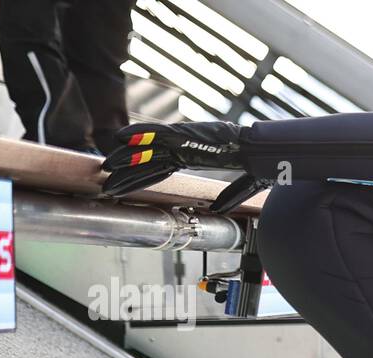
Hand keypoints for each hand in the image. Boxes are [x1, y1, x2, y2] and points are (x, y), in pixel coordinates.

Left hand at [100, 121, 266, 212]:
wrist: (267, 152)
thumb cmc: (261, 163)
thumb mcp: (244, 186)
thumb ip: (228, 197)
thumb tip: (216, 210)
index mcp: (196, 157)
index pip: (162, 169)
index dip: (141, 177)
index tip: (124, 185)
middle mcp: (187, 147)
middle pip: (149, 158)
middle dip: (127, 167)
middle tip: (105, 174)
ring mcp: (186, 139)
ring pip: (149, 146)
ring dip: (126, 154)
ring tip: (106, 162)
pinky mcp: (188, 133)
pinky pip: (159, 133)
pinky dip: (140, 134)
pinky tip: (122, 138)